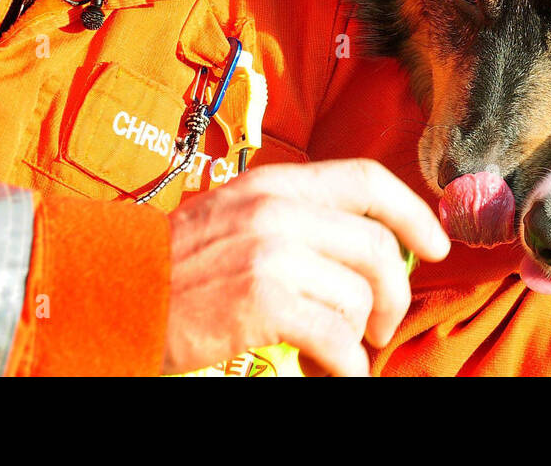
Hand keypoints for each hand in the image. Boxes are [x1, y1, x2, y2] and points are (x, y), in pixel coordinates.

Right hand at [162, 159, 448, 375]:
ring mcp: (272, 252)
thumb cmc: (177, 264)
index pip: (368, 179)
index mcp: (279, 183)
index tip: (436, 245)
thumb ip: (297, 218)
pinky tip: (337, 370)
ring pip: (360, 294)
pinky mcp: (262, 300)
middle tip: (383, 323)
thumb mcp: (238, 215)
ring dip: (362, 333)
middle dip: (396, 293)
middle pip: (378, 247)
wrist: (113, 289)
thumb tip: (365, 245)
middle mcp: (280, 209)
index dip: (413, 212)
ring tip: (344, 348)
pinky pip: (336, 336)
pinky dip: (347, 363)